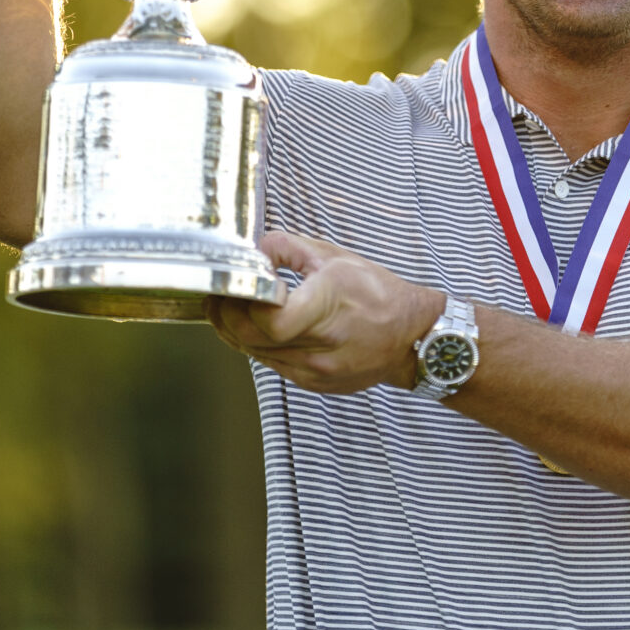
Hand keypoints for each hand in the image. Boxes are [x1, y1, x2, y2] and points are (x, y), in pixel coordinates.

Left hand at [208, 232, 445, 393]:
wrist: (410, 337)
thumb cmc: (377, 293)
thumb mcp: (334, 256)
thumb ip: (287, 247)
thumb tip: (254, 250)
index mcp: (328, 306)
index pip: (270, 321)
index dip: (242, 304)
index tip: (236, 285)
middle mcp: (322, 345)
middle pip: (252, 340)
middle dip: (226, 317)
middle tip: (220, 297)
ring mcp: (317, 370)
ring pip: (256, 354)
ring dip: (237, 332)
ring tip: (233, 309)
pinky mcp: (314, 383)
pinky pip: (272, 365)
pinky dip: (258, 346)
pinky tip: (259, 329)